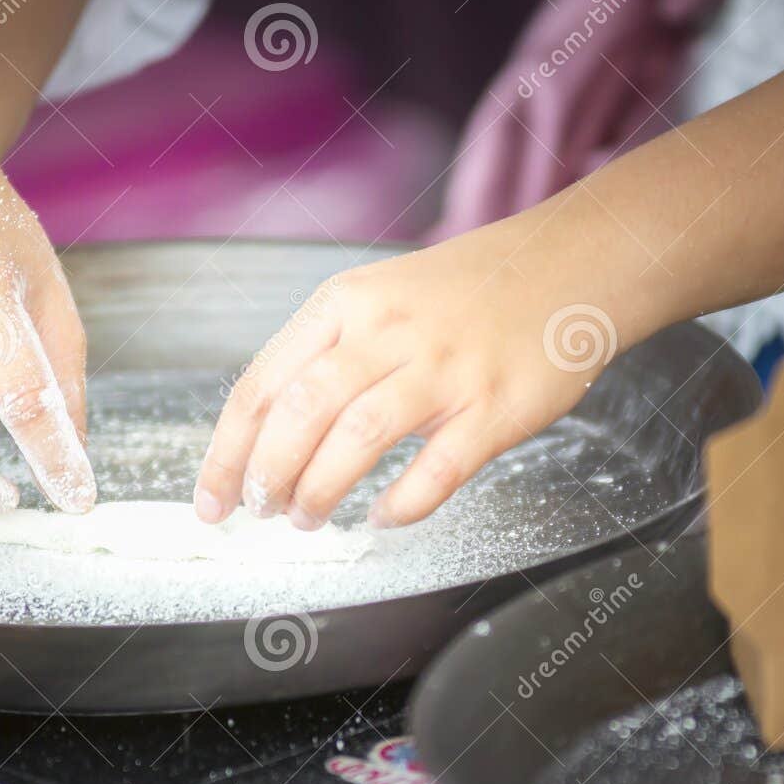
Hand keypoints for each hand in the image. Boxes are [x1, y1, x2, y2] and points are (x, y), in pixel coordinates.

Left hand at [194, 216, 629, 528]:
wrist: (571, 265)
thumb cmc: (468, 293)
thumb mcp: (381, 298)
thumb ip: (328, 354)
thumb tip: (268, 435)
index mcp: (346, 304)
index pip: (262, 386)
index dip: (226, 455)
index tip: (212, 501)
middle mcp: (389, 332)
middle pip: (300, 413)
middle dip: (266, 476)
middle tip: (262, 512)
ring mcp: (444, 369)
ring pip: (358, 438)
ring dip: (320, 491)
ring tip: (308, 519)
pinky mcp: (495, 407)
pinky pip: (437, 470)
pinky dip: (401, 503)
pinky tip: (382, 518)